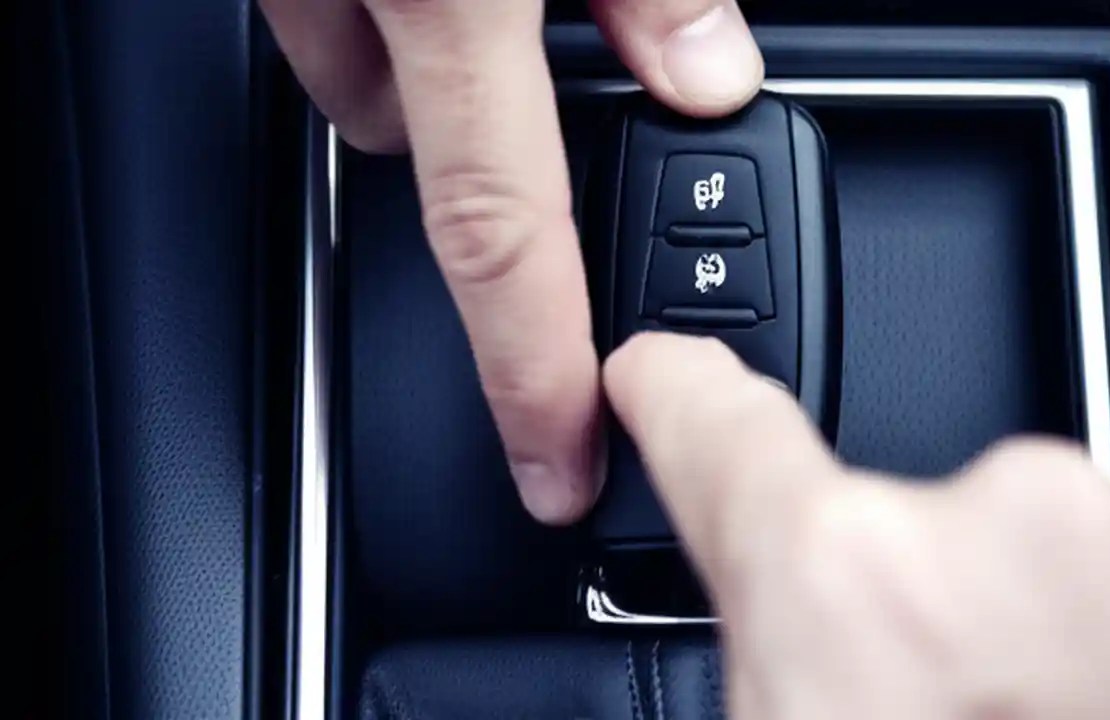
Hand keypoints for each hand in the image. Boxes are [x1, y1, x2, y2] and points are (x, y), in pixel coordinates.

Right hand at [260, 0, 763, 523]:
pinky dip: (380, 12)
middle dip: (484, 173)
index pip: (500, 235)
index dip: (529, 373)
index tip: (557, 463)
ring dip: (426, 84)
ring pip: (359, 83)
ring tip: (495, 8)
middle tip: (556, 117)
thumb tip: (707, 69)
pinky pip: (321, 10)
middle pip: (412, 163)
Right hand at [605, 333, 1109, 719]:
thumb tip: (772, 652)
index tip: (659, 374)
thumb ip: (771, 667)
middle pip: (903, 526)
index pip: (714, 425)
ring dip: (1040, 636)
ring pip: (1041, 554)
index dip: (674, 393)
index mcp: (845, 581)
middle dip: (917, 616)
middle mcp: (998, 520)